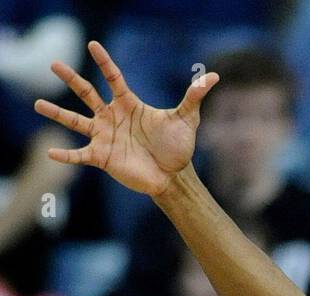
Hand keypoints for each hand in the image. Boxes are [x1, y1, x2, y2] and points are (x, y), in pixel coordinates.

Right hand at [34, 40, 218, 195]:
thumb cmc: (178, 146)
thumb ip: (194, 97)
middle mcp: (112, 117)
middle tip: (53, 64)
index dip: (104, 62)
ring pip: (75, 121)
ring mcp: (104, 136)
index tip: (93, 45)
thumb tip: (213, 76)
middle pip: (87, 93)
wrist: (173, 176)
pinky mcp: (101, 157)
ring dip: (57, 113)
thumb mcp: (187, 119)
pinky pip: (79, 155)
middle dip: (71, 79)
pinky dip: (65, 155)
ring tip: (37, 104)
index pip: (113, 78)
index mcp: (129, 105)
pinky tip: (51, 153)